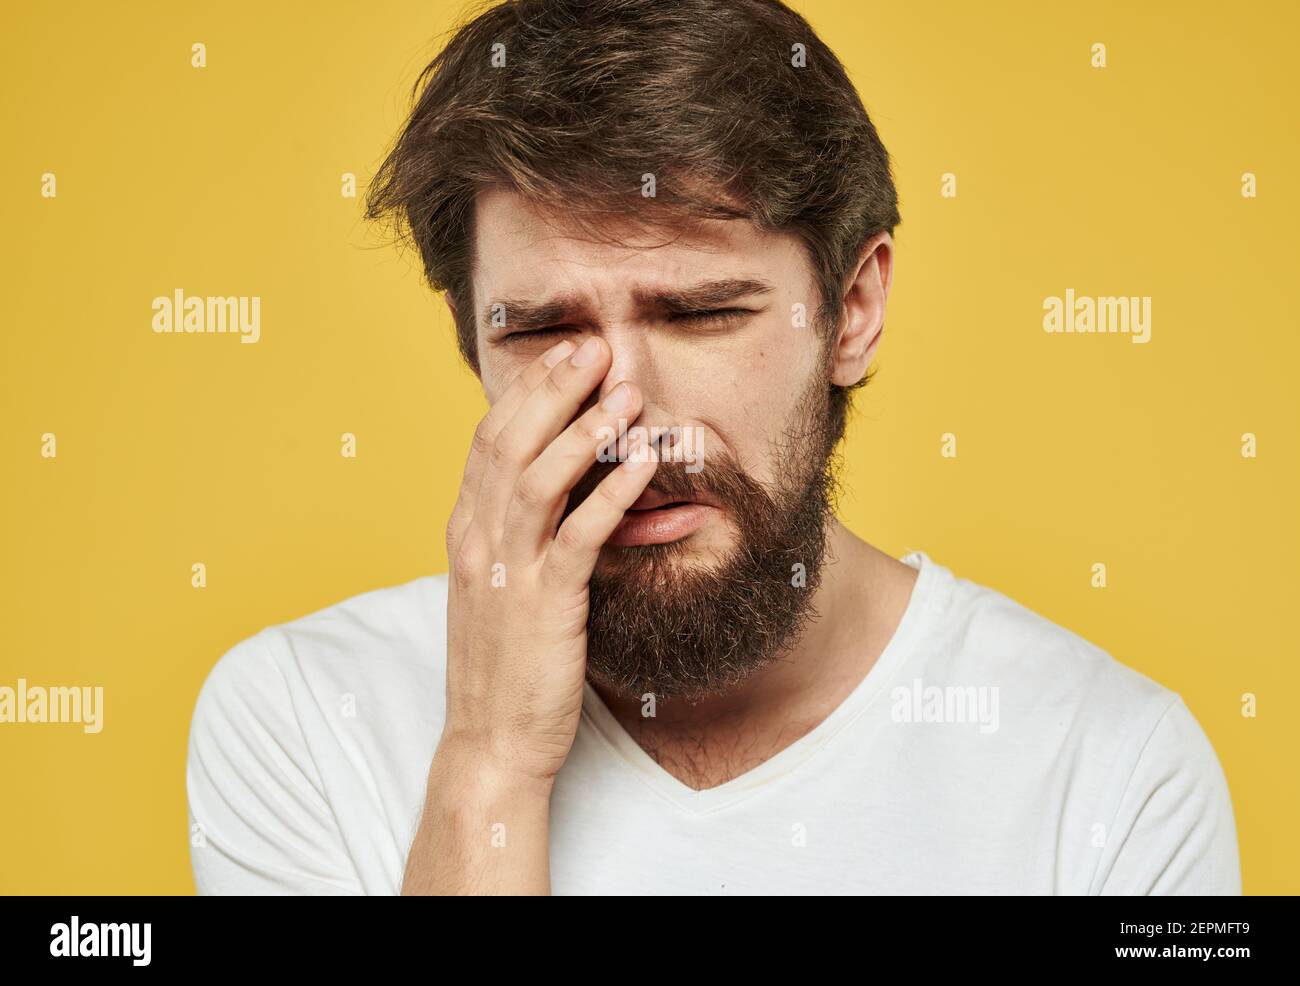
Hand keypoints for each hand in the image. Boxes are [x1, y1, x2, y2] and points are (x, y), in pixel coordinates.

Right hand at [439, 336, 657, 783]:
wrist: (491, 742)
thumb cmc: (505, 663)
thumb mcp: (502, 586)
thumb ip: (519, 533)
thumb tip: (562, 488)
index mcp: (467, 531)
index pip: (487, 440)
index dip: (527, 391)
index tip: (564, 355)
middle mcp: (478, 540)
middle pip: (508, 441)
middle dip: (553, 388)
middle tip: (594, 348)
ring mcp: (507, 571)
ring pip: (538, 477)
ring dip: (585, 428)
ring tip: (626, 391)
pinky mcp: (544, 604)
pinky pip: (578, 534)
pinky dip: (610, 492)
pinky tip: (640, 462)